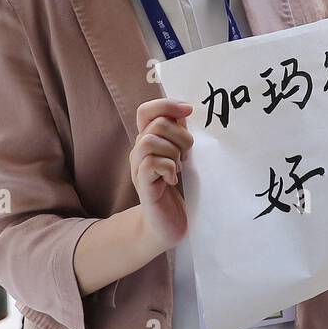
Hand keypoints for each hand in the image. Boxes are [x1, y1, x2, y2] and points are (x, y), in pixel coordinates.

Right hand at [130, 98, 194, 250]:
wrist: (168, 223)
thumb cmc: (178, 188)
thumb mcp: (181, 155)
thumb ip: (179, 133)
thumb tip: (185, 109)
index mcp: (148, 140)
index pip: (146, 110)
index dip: (166, 105)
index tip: (188, 111)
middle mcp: (139, 151)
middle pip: (157, 124)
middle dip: (181, 137)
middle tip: (186, 157)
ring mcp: (138, 168)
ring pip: (150, 141)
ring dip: (173, 153)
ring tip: (178, 169)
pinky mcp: (143, 185)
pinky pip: (151, 163)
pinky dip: (169, 169)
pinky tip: (174, 180)